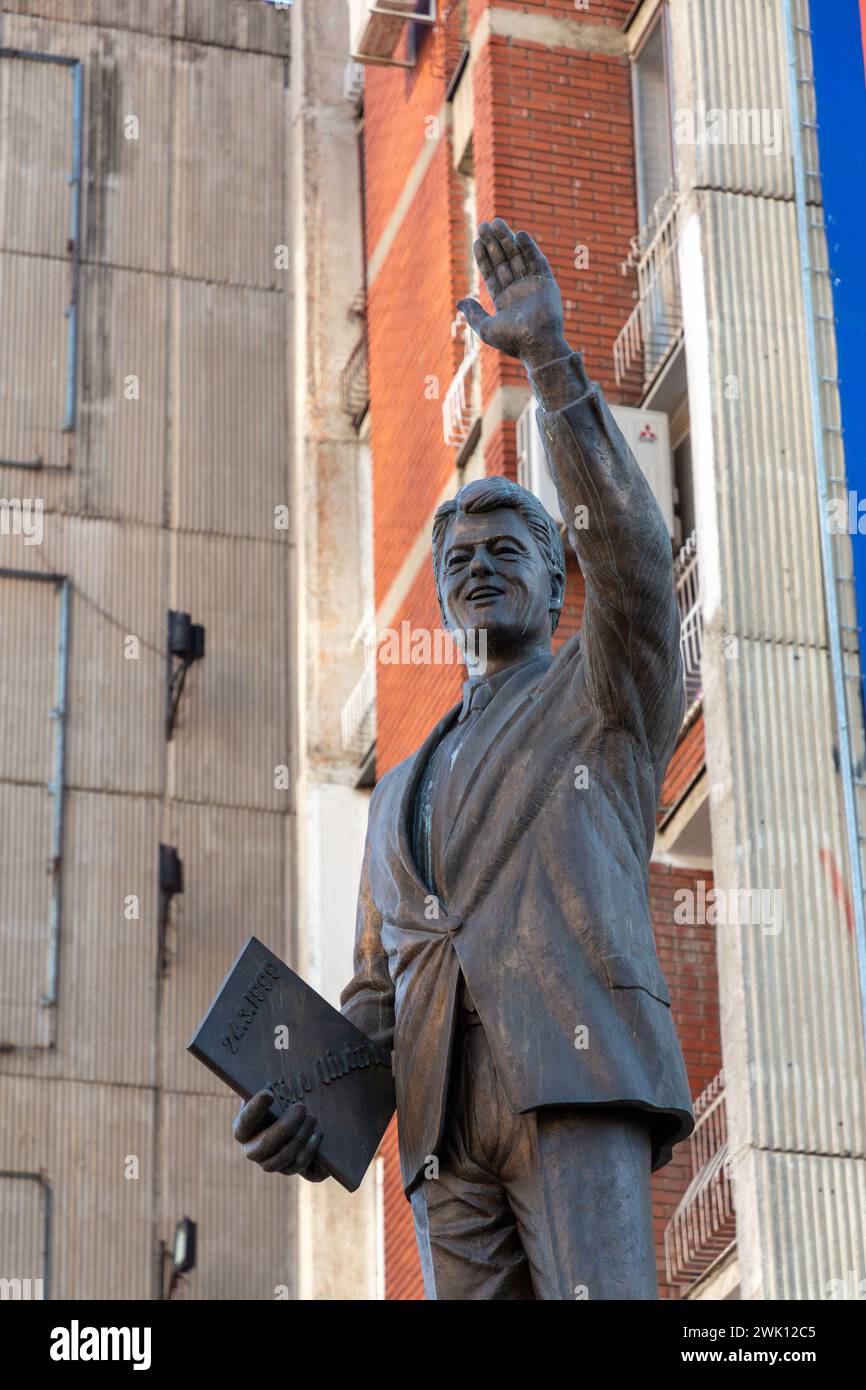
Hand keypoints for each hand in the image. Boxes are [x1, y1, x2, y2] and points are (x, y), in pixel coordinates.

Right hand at [233, 1091, 327, 1180]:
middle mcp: (253, 1149)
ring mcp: (271, 1163)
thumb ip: (271, 1082)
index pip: (245, 1122)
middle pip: (262, 1148)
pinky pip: (299, 1166)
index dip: (255, 1110)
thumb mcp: (273, 1089)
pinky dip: (310, 1151)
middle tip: (301, 1108)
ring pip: (281, 1159)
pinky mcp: (290, 1169)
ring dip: (298, 1139)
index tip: (269, 1093)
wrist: (297, 1119)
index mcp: (243, 1127)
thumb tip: (275, 1067)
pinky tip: (318, 1133)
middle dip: (284, 1128)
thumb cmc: (280, 1099)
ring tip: (312, 1119)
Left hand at [457, 219, 570, 366]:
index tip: (477, 240)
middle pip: (504, 261)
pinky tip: (519, 234)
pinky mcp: (546, 283)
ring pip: (518, 257)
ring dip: (508, 240)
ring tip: (497, 222)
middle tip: (485, 224)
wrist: (537, 344)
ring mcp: (532, 286)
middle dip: (494, 243)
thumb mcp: (485, 327)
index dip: (484, 256)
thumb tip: (459, 302)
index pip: (492, 273)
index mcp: (504, 301)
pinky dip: (529, 248)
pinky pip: (537, 261)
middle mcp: (518, 291)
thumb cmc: (511, 340)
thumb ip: (473, 313)